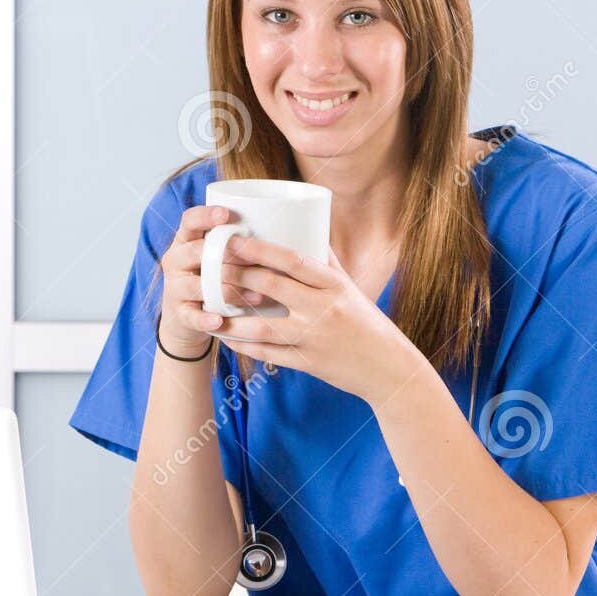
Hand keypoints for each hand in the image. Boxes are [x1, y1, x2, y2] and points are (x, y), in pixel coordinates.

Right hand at [157, 205, 267, 356]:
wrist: (187, 318)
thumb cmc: (215, 278)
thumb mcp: (220, 257)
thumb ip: (242, 244)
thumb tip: (293, 230)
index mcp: (187, 240)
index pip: (190, 220)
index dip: (206, 216)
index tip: (226, 214)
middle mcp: (176, 260)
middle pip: (193, 251)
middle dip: (222, 254)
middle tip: (253, 258)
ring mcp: (175, 287)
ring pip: (198, 286)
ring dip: (228, 290)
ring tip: (257, 296)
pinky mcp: (179, 314)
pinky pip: (191, 316)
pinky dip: (205, 319)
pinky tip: (220, 320)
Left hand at [210, 236, 425, 403]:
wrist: (388, 367)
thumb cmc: (365, 322)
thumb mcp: (349, 288)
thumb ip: (326, 262)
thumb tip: (308, 228)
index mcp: (334, 285)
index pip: (293, 261)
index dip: (260, 249)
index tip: (234, 239)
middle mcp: (324, 309)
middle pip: (273, 287)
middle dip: (238, 276)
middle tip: (211, 267)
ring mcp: (314, 338)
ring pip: (264, 326)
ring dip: (233, 317)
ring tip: (208, 306)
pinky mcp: (308, 364)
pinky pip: (269, 354)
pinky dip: (244, 345)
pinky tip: (225, 335)